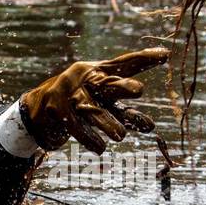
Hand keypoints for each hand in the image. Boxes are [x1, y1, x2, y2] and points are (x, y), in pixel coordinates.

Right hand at [20, 47, 168, 153]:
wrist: (40, 109)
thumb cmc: (80, 98)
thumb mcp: (102, 91)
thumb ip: (126, 92)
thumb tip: (157, 96)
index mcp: (98, 72)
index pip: (124, 65)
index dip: (144, 60)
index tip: (165, 56)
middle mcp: (87, 81)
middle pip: (108, 84)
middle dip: (123, 87)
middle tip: (139, 90)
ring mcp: (71, 96)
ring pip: (94, 112)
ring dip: (108, 124)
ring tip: (120, 136)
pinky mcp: (59, 113)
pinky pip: (78, 129)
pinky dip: (91, 140)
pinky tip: (100, 148)